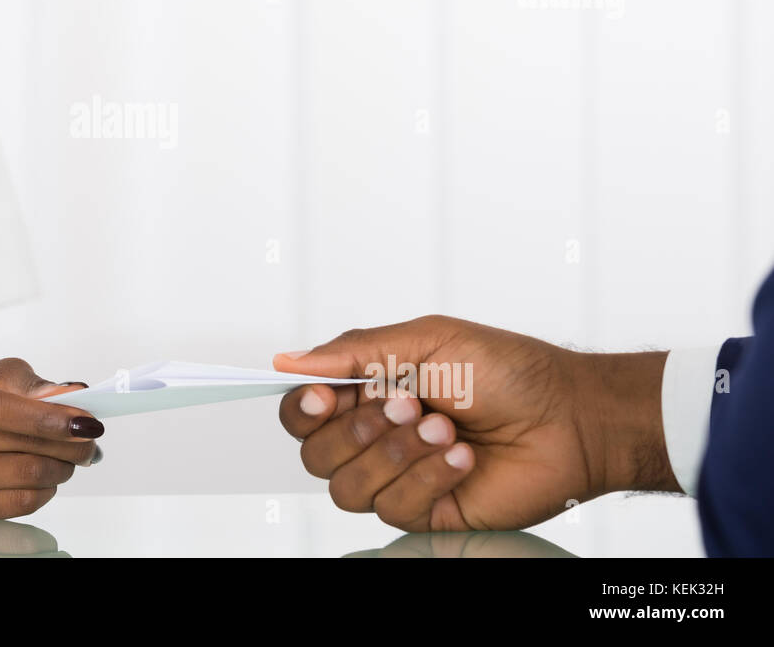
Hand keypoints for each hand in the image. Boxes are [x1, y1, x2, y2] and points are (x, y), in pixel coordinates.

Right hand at [0, 358, 102, 519]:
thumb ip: (29, 384)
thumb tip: (76, 395)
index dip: (44, 416)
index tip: (86, 420)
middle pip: (13, 444)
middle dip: (67, 445)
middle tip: (92, 440)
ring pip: (20, 477)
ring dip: (61, 469)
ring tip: (74, 459)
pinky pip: (13, 505)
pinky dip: (44, 491)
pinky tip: (51, 478)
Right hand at [275, 315, 675, 531]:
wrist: (568, 417)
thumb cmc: (506, 371)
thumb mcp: (427, 340)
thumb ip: (355, 352)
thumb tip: (285, 361)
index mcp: (365, 392)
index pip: (301, 412)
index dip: (302, 408)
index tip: (325, 395)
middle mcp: (372, 438)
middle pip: (314, 454)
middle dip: (358, 429)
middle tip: (409, 402)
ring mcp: (396, 478)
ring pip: (346, 488)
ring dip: (396, 453)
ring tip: (444, 427)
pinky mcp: (425, 512)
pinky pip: (393, 507)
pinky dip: (428, 476)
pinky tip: (462, 456)